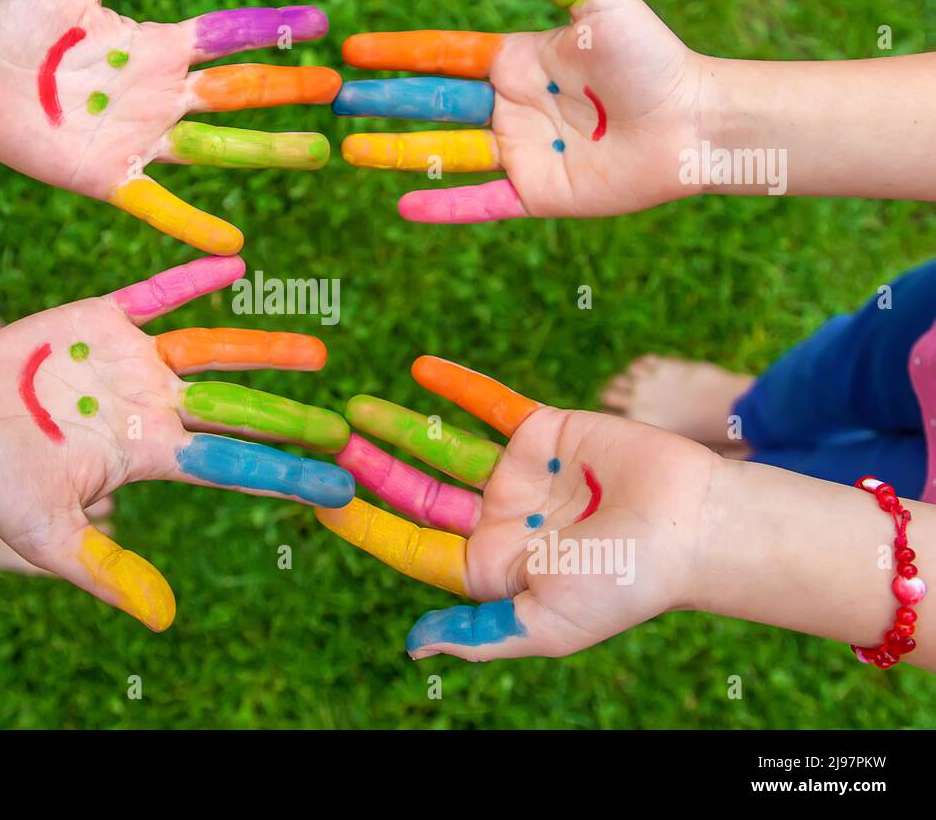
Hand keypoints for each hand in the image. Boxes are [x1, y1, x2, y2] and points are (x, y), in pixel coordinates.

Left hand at [0, 0, 339, 254]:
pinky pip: (160, 204)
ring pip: (217, 147)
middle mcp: (160, 96)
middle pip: (238, 93)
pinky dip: (192, 224)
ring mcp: (141, 138)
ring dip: (267, 150)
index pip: (228, 37)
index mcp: (157, 48)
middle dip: (288, 90)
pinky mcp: (111, 176)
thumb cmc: (20, 26)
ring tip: (316, 150)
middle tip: (337, 89)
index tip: (320, 23)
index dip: (272, 28)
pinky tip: (231, 242)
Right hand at [0, 256, 353, 631]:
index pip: (231, 464)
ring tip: (318, 351)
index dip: (285, 474)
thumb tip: (164, 620)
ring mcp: (130, 362)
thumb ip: (106, 571)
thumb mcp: (50, 537)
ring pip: (209, 349)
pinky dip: (191, 280)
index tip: (338, 487)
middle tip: (345, 426)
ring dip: (261, 347)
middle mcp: (152, 407)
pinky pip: (156, 295)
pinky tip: (235, 264)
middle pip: (236, 408)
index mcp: (149, 453)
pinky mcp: (99, 321)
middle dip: (290, 417)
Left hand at [316, 356, 716, 660]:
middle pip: (419, 491)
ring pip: (445, 444)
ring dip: (401, 426)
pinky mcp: (549, 431)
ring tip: (354, 406)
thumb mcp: (546, 623)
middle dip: (373, 469)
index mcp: (495, 568)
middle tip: (326, 442)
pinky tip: (419, 369)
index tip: (321, 498)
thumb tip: (413, 649)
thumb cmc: (626, 586)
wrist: (697, 528)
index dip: (367, 523)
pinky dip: (458, 385)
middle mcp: (501, 519)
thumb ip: (480, 634)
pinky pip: (493, 403)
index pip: (414, 544)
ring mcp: (523, 474)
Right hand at [334, 0, 706, 221]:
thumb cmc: (652, 56)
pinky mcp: (536, 195)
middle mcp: (511, 108)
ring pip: (445, 154)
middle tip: (334, 100)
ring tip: (351, 150)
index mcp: (519, 61)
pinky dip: (443, 206)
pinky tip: (403, 206)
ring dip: (396, 153)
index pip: (443, 56)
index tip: (356, 49)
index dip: (399, 53)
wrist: (693, 121)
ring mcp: (521, 154)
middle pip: (431, 104)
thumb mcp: (597, 1)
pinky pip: (479, 202)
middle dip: (383, 101)